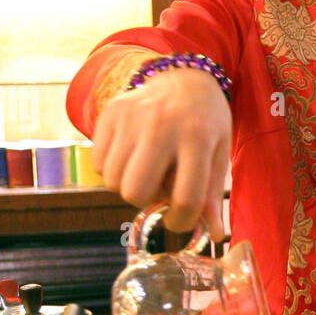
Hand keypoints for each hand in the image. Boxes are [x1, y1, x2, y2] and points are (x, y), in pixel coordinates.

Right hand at [92, 68, 230, 238]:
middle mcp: (160, 125)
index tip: (179, 220)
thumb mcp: (218, 154)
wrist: (184, 79)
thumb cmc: (205, 124)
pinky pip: (98, 163)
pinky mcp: (110, 113)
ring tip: (147, 171)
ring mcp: (131, 117)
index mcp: (197, 137)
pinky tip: (131, 157)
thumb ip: (212, 195)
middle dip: (146, 202)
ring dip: (128, 186)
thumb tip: (214, 236)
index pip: (185, 197)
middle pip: (135, 191)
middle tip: (158, 190)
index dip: (181, 221)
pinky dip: (111, 170)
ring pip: (112, 181)